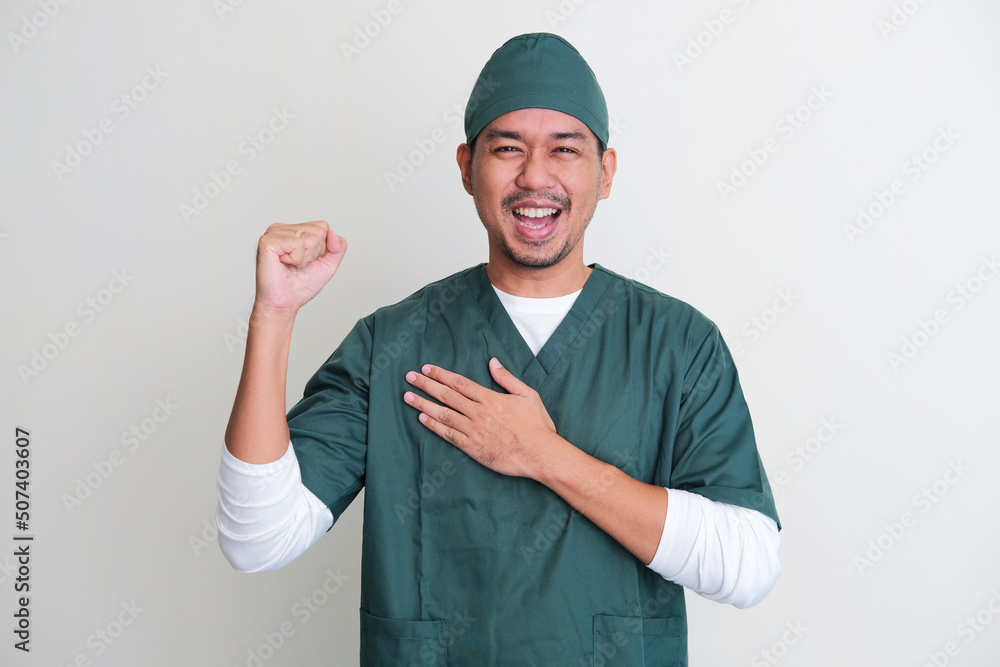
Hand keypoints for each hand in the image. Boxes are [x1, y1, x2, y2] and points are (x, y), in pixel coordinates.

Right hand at [254, 220, 347, 314]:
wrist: (285, 303)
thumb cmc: (301, 285)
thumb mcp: (328, 265)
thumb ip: (338, 248)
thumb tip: (333, 233)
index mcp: (294, 230)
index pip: (323, 227)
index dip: (321, 249)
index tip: (306, 261)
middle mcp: (283, 228)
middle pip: (319, 230)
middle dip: (314, 253)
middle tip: (297, 265)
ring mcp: (274, 232)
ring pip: (310, 238)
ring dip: (304, 258)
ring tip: (290, 265)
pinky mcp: (268, 240)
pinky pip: (297, 244)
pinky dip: (296, 259)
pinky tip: (283, 263)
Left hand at [402, 359, 559, 478]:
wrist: (540, 455)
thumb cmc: (537, 426)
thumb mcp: (528, 395)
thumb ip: (508, 378)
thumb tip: (493, 362)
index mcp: (491, 398)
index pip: (459, 383)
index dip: (441, 374)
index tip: (426, 369)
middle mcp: (479, 412)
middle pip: (446, 395)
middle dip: (426, 385)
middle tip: (409, 377)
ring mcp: (474, 430)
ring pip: (443, 414)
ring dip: (423, 404)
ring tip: (408, 397)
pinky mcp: (473, 448)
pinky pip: (448, 435)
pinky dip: (434, 426)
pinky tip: (422, 418)